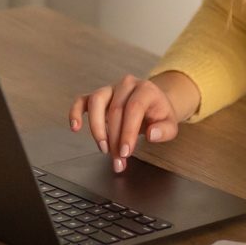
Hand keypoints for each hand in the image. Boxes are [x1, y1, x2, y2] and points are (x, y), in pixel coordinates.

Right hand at [68, 72, 192, 171]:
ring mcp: (110, 89)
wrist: (153, 103)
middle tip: (117, 159)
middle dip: (114, 139)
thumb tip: (152, 134)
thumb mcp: (170, 124)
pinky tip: (75, 127)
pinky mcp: (98, 96)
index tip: (125, 152)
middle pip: (115, 110)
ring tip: (103, 148)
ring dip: (96, 128)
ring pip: (96, 101)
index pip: (134, 109)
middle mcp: (127, 85)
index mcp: (146, 90)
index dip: (128, 132)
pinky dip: (76, 112)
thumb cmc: (159, 114)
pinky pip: (82, 100)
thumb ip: (165, 130)